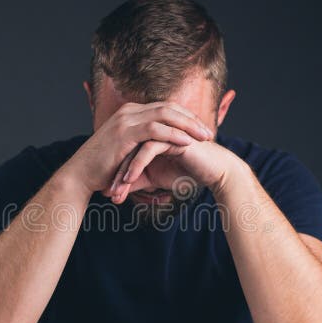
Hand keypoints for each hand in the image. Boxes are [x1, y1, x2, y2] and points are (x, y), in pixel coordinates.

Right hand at [62, 101, 214, 196]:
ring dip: (188, 125)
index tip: (201, 129)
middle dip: (192, 119)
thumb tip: (160, 151)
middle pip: (168, 107)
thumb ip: (142, 145)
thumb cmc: (102, 169)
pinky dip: (173, 134)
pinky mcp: (124, 133)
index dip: (185, 117)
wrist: (79, 175)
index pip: (164, 107)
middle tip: (209, 132)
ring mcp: (126, 120)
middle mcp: (128, 112)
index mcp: (130, 113)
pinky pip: (155, 129)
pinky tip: (187, 143)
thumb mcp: (126, 152)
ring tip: (204, 137)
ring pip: (165, 115)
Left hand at [107, 115, 242, 203]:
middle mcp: (154, 129)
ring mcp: (164, 130)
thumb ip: (136, 181)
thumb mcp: (154, 180)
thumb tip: (116, 192)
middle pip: (126, 149)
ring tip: (116, 190)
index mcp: (149, 135)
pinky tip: (130, 180)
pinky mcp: (173, 136)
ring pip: (135, 148)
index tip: (107, 192)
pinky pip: (149, 149)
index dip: (114, 172)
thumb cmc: (187, 173)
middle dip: (115, 173)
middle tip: (107, 193)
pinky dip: (137, 165)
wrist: (214, 172)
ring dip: (124, 170)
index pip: (124, 151)